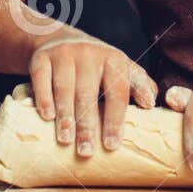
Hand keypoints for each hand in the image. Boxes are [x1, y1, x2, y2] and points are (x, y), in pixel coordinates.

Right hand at [29, 37, 157, 157]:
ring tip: (66, 141)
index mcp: (114, 60)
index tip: (112, 145)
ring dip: (66, 116)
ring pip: (65, 88)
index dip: (115, 119)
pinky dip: (44, 98)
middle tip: (87, 152)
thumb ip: (139, 85)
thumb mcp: (120, 69)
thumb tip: (151, 106)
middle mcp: (90, 54)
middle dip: (88, 125)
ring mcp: (65, 54)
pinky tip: (47, 117)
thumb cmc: (97, 65)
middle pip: (89, 94)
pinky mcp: (42, 58)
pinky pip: (42, 79)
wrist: (60, 39)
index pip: (118, 91)